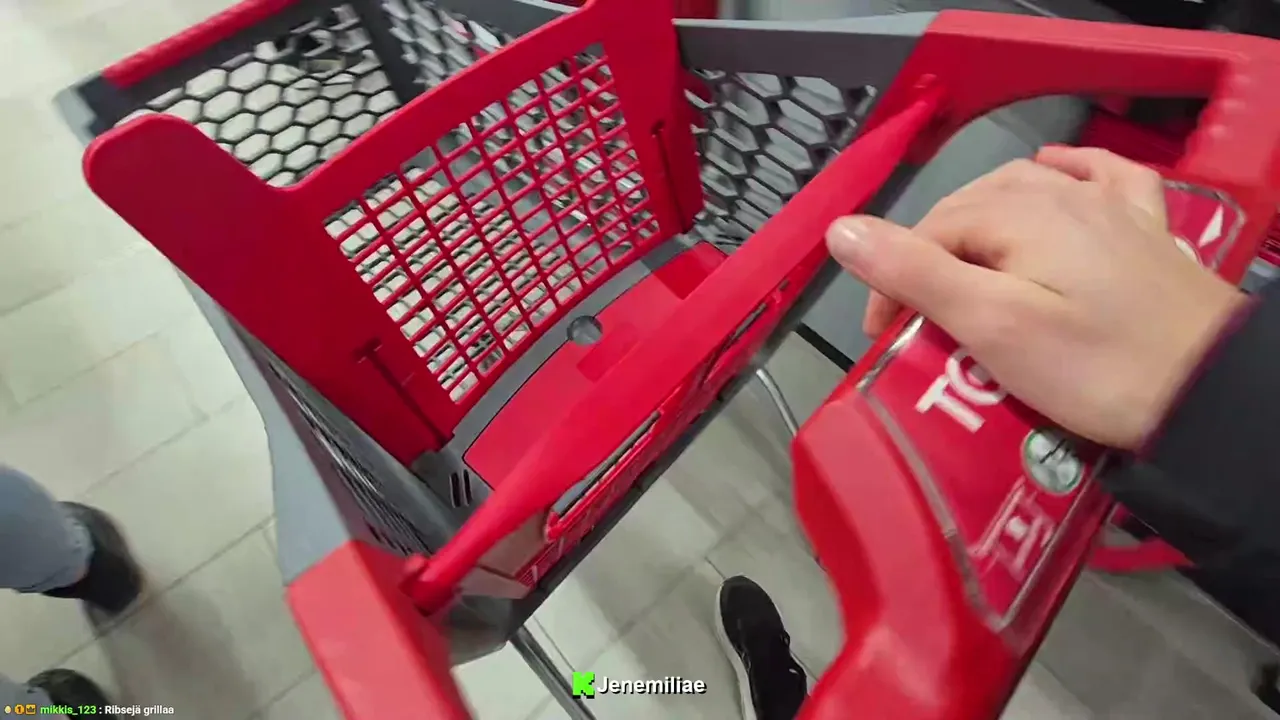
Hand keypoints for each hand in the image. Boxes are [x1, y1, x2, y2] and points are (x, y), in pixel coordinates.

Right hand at [825, 147, 1246, 449]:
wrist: (1210, 392)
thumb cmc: (1093, 366)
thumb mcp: (991, 325)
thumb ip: (915, 273)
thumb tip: (841, 228)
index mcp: (1015, 213)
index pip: (924, 236)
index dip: (892, 285)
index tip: (886, 342)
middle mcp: (1060, 192)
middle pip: (968, 212)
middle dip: (930, 261)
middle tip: (919, 326)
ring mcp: (1109, 205)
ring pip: (1024, 190)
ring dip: (980, 224)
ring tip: (965, 274)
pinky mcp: (1145, 227)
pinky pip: (1100, 177)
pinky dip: (1068, 173)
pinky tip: (1057, 177)